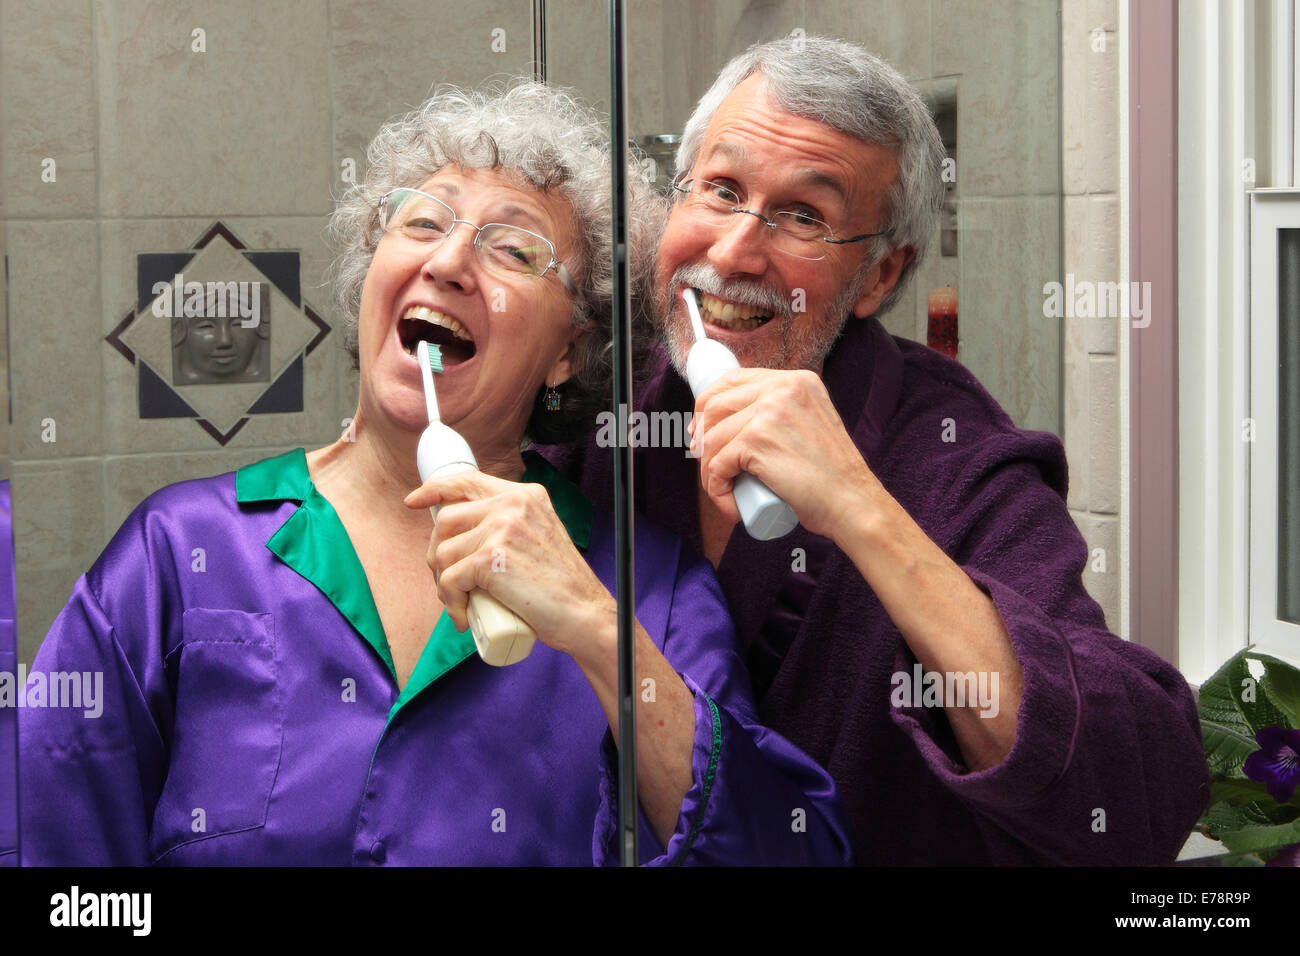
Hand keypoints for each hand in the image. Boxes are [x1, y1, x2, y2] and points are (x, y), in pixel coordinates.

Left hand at [403, 470, 613, 658]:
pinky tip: (464, 616)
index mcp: (525, 496)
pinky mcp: (493, 557)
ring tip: (460, 604)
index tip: (414, 501)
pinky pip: (450, 578)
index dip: (434, 489)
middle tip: (450, 584)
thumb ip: (509, 526)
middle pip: (446, 520)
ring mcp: (503, 527)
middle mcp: (513, 504)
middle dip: (437, 555)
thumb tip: (462, 535)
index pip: (467, 480)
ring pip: (443, 552)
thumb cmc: (560, 588)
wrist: (584, 613)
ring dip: (443, 585)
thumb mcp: (538, 538)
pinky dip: (451, 603)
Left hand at [690, 367, 878, 539]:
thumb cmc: (832, 476)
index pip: (733, 380)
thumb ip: (785, 412)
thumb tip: (733, 419)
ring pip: (712, 438)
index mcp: (796, 380)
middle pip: (715, 405)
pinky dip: (717, 489)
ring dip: (709, 470)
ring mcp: (769, 412)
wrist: (853, 502)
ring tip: (725, 490)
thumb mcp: (811, 424)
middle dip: (702, 437)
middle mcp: (783, 388)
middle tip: (707, 463)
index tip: (703, 431)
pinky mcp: (756, 440)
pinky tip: (731, 504)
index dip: (709, 406)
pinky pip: (717, 465)